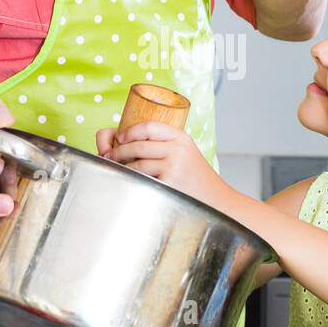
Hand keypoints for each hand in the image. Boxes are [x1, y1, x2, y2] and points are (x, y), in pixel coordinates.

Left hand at [95, 122, 228, 207]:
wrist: (217, 200)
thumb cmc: (197, 179)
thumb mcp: (186, 154)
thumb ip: (166, 146)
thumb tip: (130, 142)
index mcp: (181, 138)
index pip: (149, 127)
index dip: (130, 131)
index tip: (120, 138)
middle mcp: (178, 149)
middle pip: (138, 145)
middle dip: (119, 152)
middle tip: (110, 157)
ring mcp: (173, 166)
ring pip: (137, 164)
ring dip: (123, 168)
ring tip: (119, 171)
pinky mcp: (169, 183)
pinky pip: (142, 179)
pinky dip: (133, 181)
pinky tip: (131, 183)